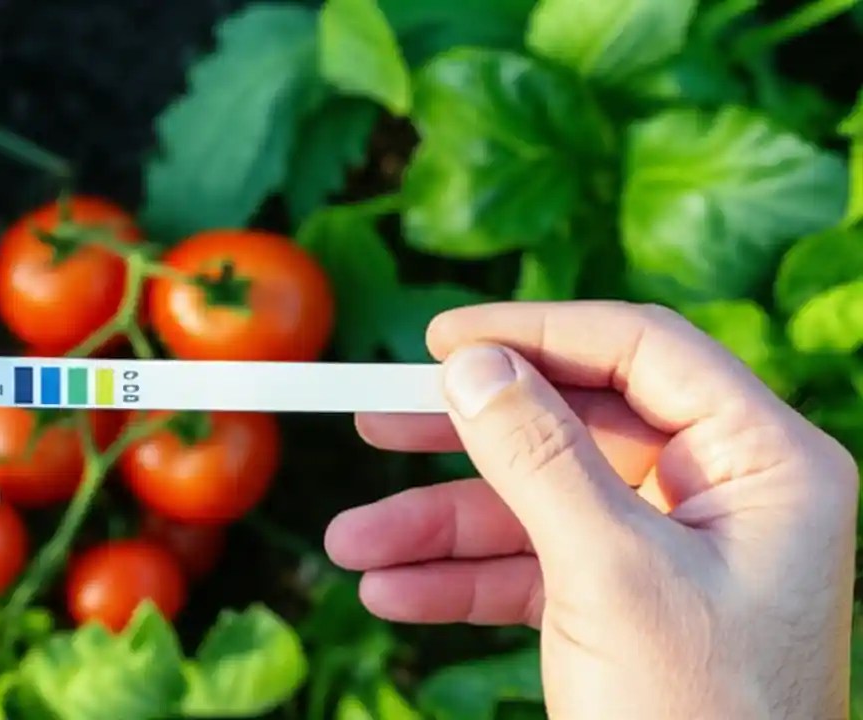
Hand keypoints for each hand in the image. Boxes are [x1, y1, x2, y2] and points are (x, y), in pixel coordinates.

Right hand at [325, 302, 857, 718]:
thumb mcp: (610, 576)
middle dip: (464, 439)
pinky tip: (391, 590)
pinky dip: (465, 578)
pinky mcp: (630, 603)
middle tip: (374, 419)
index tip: (439, 340)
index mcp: (765, 463)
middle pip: (573, 425)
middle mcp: (724, 494)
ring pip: (539, 503)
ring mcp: (674, 551)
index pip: (640, 351)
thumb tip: (473, 365)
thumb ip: (538, 458)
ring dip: (441, 526)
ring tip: (351, 543)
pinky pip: (536, 566)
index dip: (535, 333)